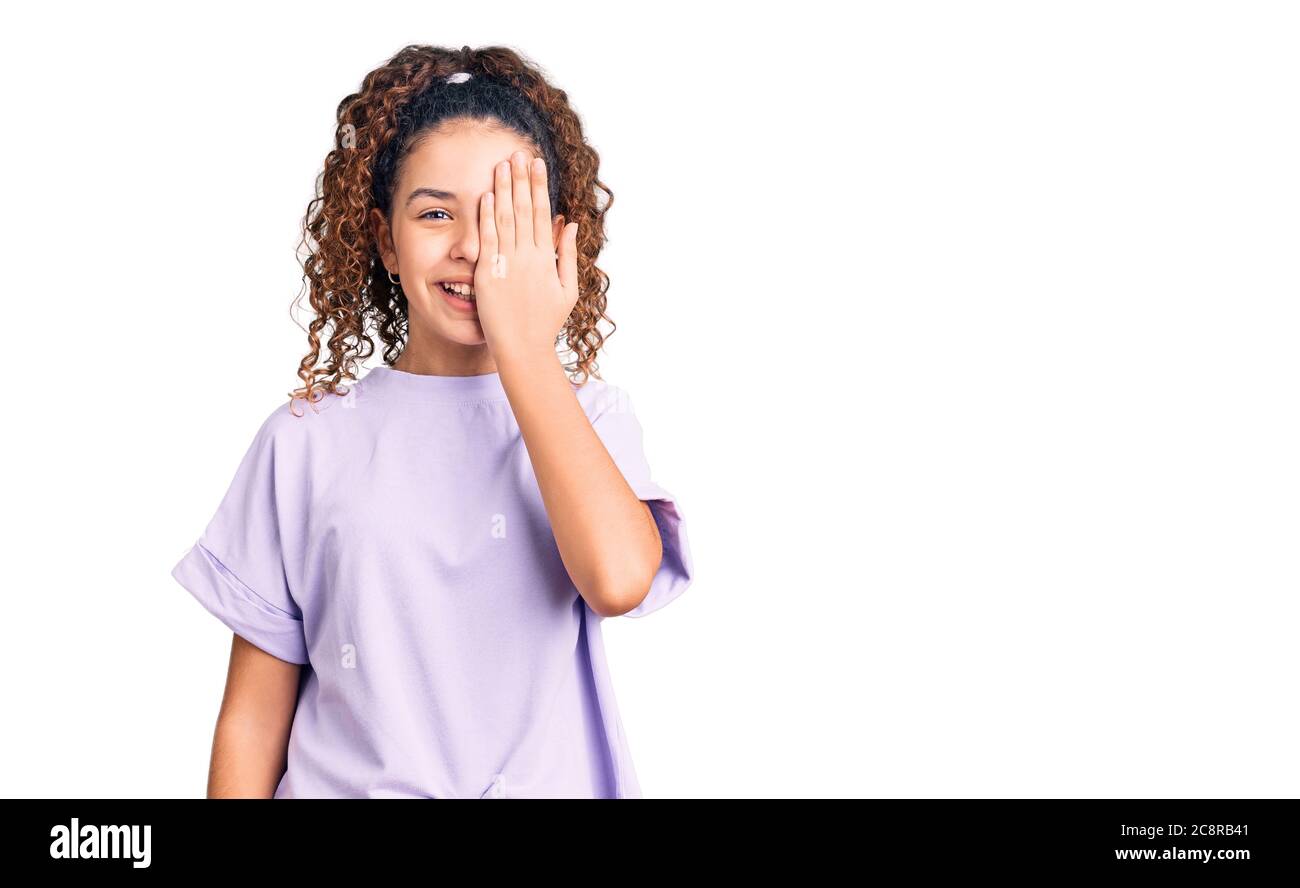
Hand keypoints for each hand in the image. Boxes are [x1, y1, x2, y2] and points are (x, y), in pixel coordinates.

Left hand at [474, 149, 579, 359]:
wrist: (524, 349)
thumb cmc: (546, 323)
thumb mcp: (567, 289)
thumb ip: (567, 255)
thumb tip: (569, 223)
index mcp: (546, 258)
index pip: (542, 213)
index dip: (539, 187)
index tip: (537, 164)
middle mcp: (528, 256)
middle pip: (524, 209)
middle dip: (522, 179)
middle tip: (519, 153)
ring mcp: (507, 264)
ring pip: (505, 219)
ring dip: (504, 189)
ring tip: (502, 165)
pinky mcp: (488, 274)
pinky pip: (487, 239)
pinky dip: (487, 216)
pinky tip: (486, 195)